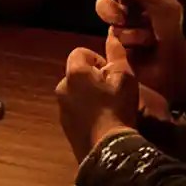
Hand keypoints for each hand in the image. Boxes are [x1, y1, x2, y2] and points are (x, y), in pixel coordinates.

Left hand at [55, 47, 138, 161]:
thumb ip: (117, 53)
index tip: (111, 73)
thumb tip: (112, 36)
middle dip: (93, 78)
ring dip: (89, 95)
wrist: (107, 149)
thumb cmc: (117, 108)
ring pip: (75, 93)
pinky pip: (75, 111)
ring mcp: (61, 109)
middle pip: (77, 74)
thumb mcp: (124, 76)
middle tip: (112, 90)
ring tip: (109, 108)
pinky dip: (86, 112)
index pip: (80, 52)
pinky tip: (102, 121)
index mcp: (74, 73)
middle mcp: (62, 88)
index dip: (97, 59)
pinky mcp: (65, 127)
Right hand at [90, 0, 185, 108]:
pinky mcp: (123, 56)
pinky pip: (111, 39)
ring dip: (120, 23)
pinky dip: (122, 41)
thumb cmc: (185, 38)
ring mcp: (133, 34)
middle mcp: (144, 13)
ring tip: (141, 37)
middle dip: (113, 4)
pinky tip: (137, 49)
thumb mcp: (166, 6)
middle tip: (123, 15)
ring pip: (110, 18)